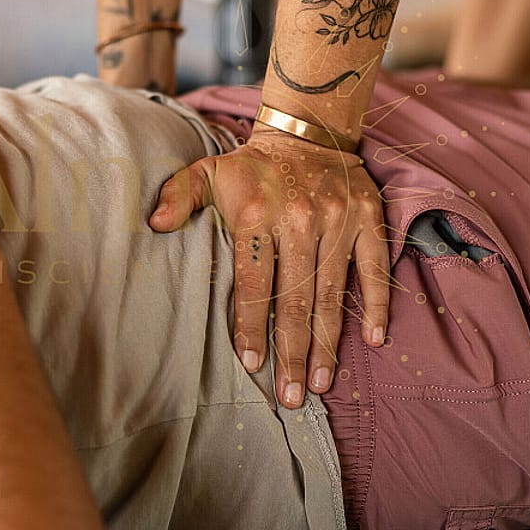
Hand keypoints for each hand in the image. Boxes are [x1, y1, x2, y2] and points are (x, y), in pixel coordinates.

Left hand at [148, 127, 388, 408]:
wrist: (306, 133)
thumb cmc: (250, 168)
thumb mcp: (206, 173)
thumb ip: (178, 197)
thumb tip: (155, 225)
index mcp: (256, 215)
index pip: (253, 282)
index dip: (252, 326)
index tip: (252, 365)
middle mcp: (299, 220)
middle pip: (294, 298)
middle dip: (294, 352)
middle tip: (294, 396)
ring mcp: (337, 220)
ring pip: (331, 292)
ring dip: (329, 342)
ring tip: (322, 383)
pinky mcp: (368, 218)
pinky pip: (374, 267)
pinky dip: (374, 303)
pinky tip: (372, 339)